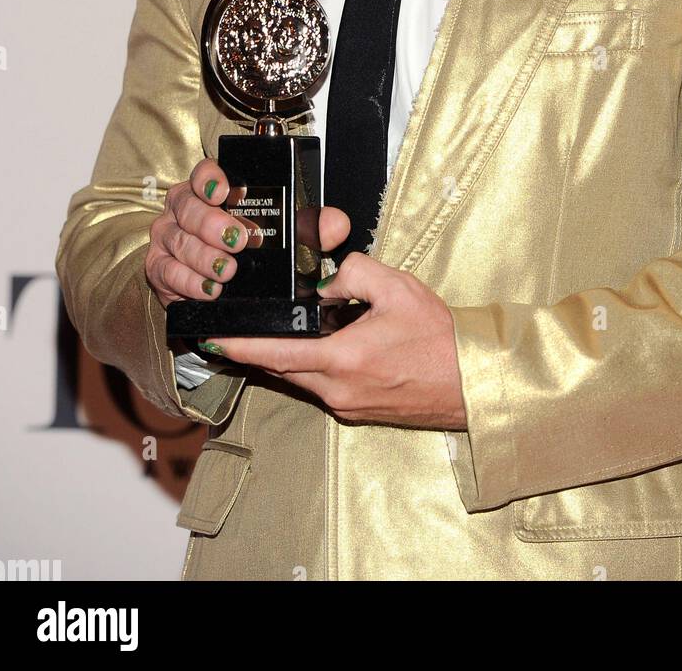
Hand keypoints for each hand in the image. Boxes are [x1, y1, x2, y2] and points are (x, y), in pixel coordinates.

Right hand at [145, 157, 350, 308]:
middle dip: (212, 223)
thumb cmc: (251, 249)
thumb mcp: (285, 234)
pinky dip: (189, 282)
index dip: (210, 178)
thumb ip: (312, 226)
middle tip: (237, 240)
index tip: (225, 191)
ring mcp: (168, 237)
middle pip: (188, 207)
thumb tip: (336, 225)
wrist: (221, 287)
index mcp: (210, 190)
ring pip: (179, 241)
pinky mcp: (159, 268)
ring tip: (226, 270)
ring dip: (203, 257)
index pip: (203, 172)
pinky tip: (209, 289)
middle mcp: (183, 209)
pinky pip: (167, 272)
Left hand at [202, 248, 466, 430]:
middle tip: (237, 329)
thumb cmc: (439, 339)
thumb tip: (325, 277)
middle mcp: (337, 390)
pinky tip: (321, 345)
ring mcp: (346, 405)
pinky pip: (320, 386)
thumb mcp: (397, 288)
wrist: (470, 380)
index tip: (211, 340)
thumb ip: (353, 272)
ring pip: (299, 378)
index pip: (274, 354)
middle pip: (280, 368)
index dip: (238, 347)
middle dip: (257, 349)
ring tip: (279, 332)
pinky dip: (311, 365)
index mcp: (342, 359)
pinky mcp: (356, 411)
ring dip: (286, 356)